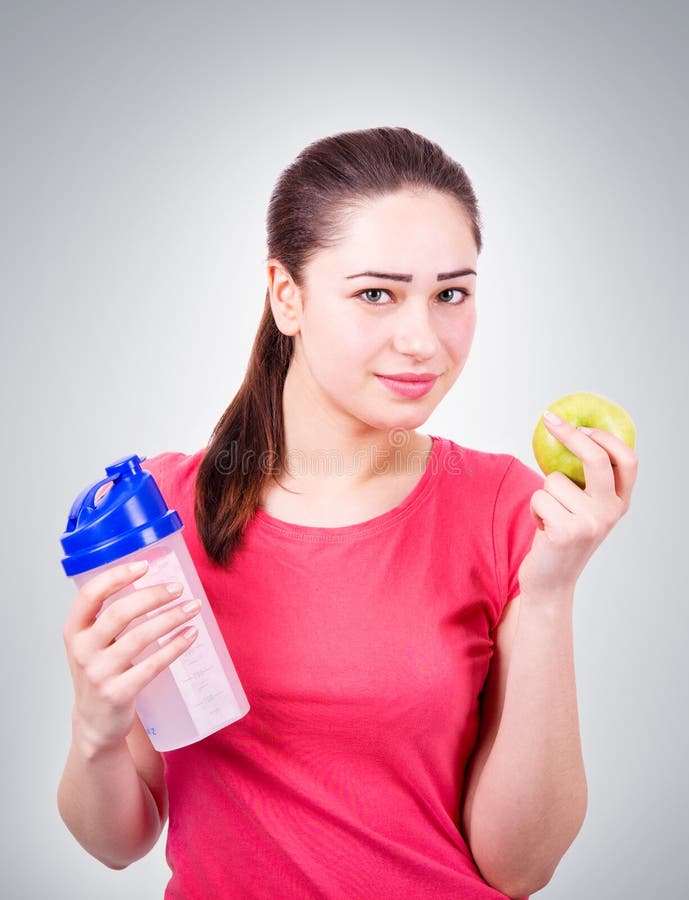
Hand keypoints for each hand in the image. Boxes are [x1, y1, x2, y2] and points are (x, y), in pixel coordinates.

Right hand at [62, 561, 199, 754]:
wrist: (95, 722)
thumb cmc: (100, 671)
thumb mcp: (92, 642)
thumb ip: (109, 616)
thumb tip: (154, 580)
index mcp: (74, 631)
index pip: (90, 594)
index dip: (117, 576)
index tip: (145, 565)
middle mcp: (82, 651)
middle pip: (120, 613)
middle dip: (153, 596)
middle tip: (178, 588)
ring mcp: (99, 674)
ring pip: (140, 637)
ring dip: (171, 618)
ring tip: (192, 607)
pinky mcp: (119, 693)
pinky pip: (153, 665)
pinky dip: (175, 646)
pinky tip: (190, 634)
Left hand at [518, 412, 638, 599]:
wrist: (551, 582)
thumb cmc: (560, 537)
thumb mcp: (582, 509)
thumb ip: (585, 482)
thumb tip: (566, 433)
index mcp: (620, 503)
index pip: (627, 460)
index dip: (607, 437)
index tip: (582, 425)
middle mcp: (611, 512)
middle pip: (596, 458)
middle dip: (571, 434)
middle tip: (549, 418)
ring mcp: (591, 523)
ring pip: (554, 480)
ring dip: (542, 494)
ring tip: (549, 517)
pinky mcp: (566, 531)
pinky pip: (539, 497)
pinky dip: (533, 509)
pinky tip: (542, 528)